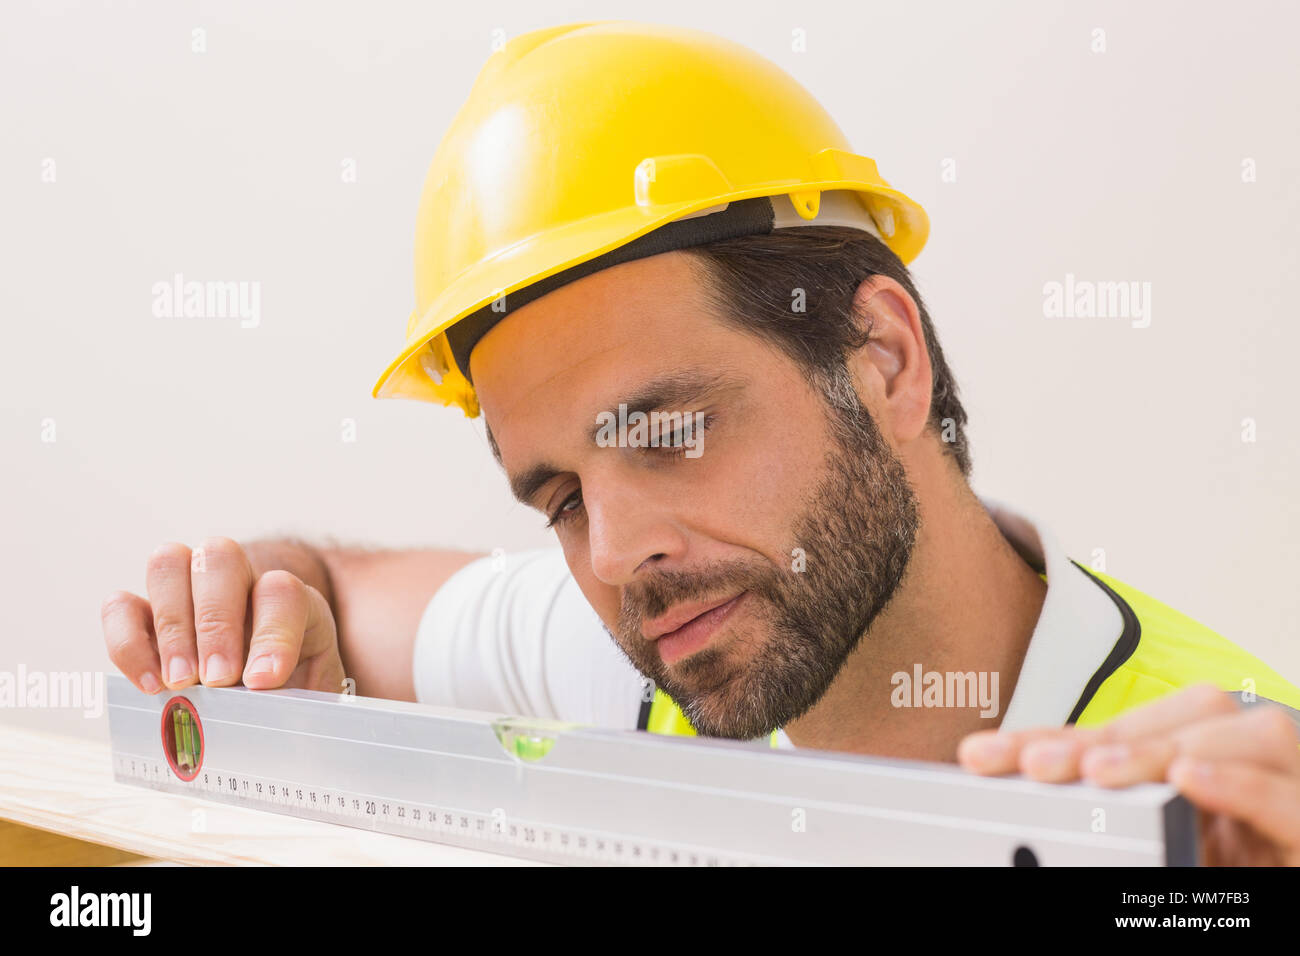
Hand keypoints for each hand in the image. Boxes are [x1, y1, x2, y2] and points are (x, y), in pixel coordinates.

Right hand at [101, 537, 346, 694]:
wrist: (265, 701)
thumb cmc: (290, 694)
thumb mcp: (311, 697)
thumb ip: (301, 700)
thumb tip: (274, 712)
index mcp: (289, 599)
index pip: (280, 591)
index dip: (272, 635)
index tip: (264, 681)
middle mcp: (238, 581)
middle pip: (220, 559)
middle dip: (215, 623)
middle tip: (218, 679)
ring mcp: (187, 591)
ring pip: (168, 563)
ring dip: (172, 626)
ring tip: (180, 682)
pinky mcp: (144, 616)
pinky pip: (120, 606)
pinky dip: (128, 643)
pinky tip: (151, 686)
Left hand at [956, 683, 1299, 864]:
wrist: (1282, 898)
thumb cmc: (1224, 883)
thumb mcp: (1148, 857)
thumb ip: (1105, 835)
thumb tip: (1022, 835)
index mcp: (1203, 773)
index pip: (1125, 737)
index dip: (1054, 739)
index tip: (981, 756)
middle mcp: (1250, 771)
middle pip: (1187, 716)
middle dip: (1104, 735)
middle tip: (1033, 764)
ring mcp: (1293, 794)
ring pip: (1249, 735)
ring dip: (1164, 747)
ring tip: (1099, 772)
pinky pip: (1292, 799)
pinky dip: (1242, 785)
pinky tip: (1190, 780)